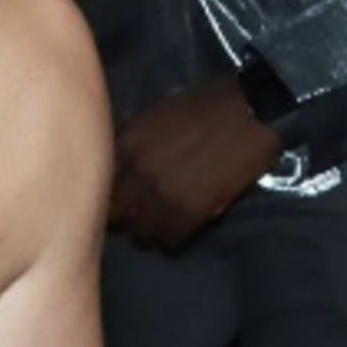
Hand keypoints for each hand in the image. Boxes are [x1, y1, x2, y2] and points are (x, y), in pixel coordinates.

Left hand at [108, 76, 281, 252]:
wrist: (249, 112)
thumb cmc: (203, 106)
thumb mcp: (153, 116)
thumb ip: (129, 138)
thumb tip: (112, 158)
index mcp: (125, 144)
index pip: (97, 184)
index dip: (106, 194)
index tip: (115, 197)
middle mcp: (137, 172)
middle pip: (114, 214)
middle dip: (123, 217)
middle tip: (135, 215)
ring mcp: (164, 194)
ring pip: (141, 233)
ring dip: (147, 231)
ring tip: (158, 224)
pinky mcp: (193, 211)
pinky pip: (171, 240)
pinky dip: (173, 238)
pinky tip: (179, 228)